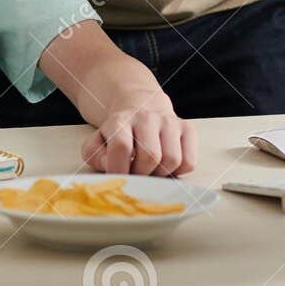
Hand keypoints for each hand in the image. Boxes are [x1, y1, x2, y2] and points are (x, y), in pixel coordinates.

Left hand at [81, 96, 195, 176]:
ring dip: (160, 174)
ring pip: (172, 160)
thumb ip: (95, 156)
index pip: (121, 147)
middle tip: (136, 174)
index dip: (119, 169)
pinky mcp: (188, 129)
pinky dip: (177, 171)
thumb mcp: (98, 142)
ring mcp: (170, 121)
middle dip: (142, 174)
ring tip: (149, 170)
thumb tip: (111, 167)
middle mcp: (147, 117)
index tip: (119, 177)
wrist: (140, 108)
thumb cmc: (118, 134)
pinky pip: (189, 162)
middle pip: (150, 156)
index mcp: (120, 120)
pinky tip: (164, 165)